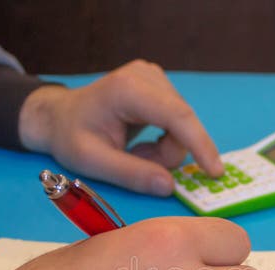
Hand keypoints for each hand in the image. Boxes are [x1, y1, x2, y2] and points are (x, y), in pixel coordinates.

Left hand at [18, 59, 223, 195]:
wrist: (59, 116)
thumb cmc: (70, 137)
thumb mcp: (92, 161)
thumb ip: (131, 174)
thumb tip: (170, 187)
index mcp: (128, 89)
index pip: (177, 116)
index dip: (200, 145)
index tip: (215, 172)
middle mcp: (147, 76)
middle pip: (182, 124)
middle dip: (168, 155)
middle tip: (138, 165)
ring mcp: (156, 78)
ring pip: (183, 127)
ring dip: (164, 151)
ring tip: (135, 155)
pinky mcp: (161, 87)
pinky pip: (179, 123)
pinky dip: (165, 141)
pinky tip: (142, 144)